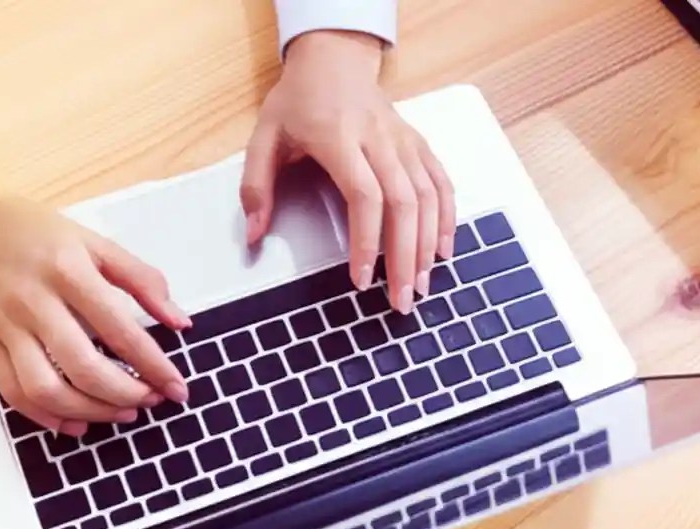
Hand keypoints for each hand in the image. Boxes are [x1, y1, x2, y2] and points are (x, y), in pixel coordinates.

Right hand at [0, 147, 190, 435]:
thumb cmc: (37, 232)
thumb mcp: (95, 242)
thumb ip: (142, 280)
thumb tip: (180, 323)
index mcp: (68, 269)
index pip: (119, 329)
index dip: (153, 365)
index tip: (177, 387)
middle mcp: (34, 299)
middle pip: (83, 366)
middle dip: (125, 394)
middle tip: (149, 401)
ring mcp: (3, 323)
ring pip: (46, 387)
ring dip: (89, 411)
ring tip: (119, 413)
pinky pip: (12, 392)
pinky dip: (46, 416)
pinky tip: (75, 422)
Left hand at [240, 30, 455, 313]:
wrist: (333, 58)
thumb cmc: (297, 101)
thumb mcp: (264, 137)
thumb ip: (256, 187)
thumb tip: (253, 235)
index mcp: (340, 138)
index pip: (364, 196)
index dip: (367, 241)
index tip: (362, 279)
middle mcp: (379, 139)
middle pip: (404, 203)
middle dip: (406, 257)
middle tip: (402, 300)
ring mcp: (404, 140)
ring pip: (428, 196)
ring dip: (428, 245)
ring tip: (422, 286)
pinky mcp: (418, 143)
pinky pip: (440, 182)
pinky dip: (446, 218)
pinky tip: (443, 250)